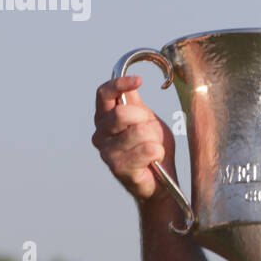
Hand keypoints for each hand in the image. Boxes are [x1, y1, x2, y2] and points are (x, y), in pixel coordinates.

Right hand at [91, 74, 177, 203]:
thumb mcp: (146, 119)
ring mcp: (107, 152)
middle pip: (121, 113)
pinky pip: (147, 149)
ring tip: (153, 148)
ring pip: (139, 132)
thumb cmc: (151, 147)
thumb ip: (136, 103)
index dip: (119, 84)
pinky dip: (158, 152)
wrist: (160, 180)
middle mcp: (100, 134)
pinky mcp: (118, 168)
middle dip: (144, 119)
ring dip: (154, 139)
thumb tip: (130, 81)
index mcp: (104, 118)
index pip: (103, 94)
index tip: (139, 80)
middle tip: (150, 130)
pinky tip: (154, 159)